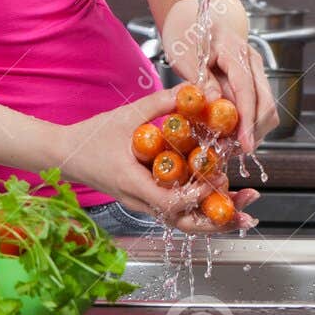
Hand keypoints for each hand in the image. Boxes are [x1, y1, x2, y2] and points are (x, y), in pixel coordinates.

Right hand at [57, 87, 260, 232]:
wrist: (66, 154)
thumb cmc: (92, 136)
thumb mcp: (126, 115)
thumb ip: (161, 103)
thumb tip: (194, 90)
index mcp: (132, 183)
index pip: (169, 202)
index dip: (196, 196)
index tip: (216, 180)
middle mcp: (140, 201)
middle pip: (184, 223)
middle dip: (219, 220)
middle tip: (248, 210)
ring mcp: (143, 204)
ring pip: (183, 222)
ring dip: (214, 219)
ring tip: (243, 210)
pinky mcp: (146, 202)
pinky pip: (177, 213)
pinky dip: (200, 211)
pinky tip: (219, 200)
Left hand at [159, 0, 278, 152]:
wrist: (191, 18)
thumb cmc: (186, 34)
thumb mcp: (186, 56)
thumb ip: (201, 80)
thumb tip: (214, 104)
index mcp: (235, 50)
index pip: (247, 90)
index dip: (247, 120)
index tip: (244, 143)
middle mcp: (252, 60)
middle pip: (265, 102)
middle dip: (253, 130)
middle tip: (231, 151)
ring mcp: (255, 69)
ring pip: (266, 107)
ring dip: (252, 128)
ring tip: (228, 143)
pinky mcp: (253, 79)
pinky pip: (257, 104)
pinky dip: (248, 121)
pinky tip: (230, 132)